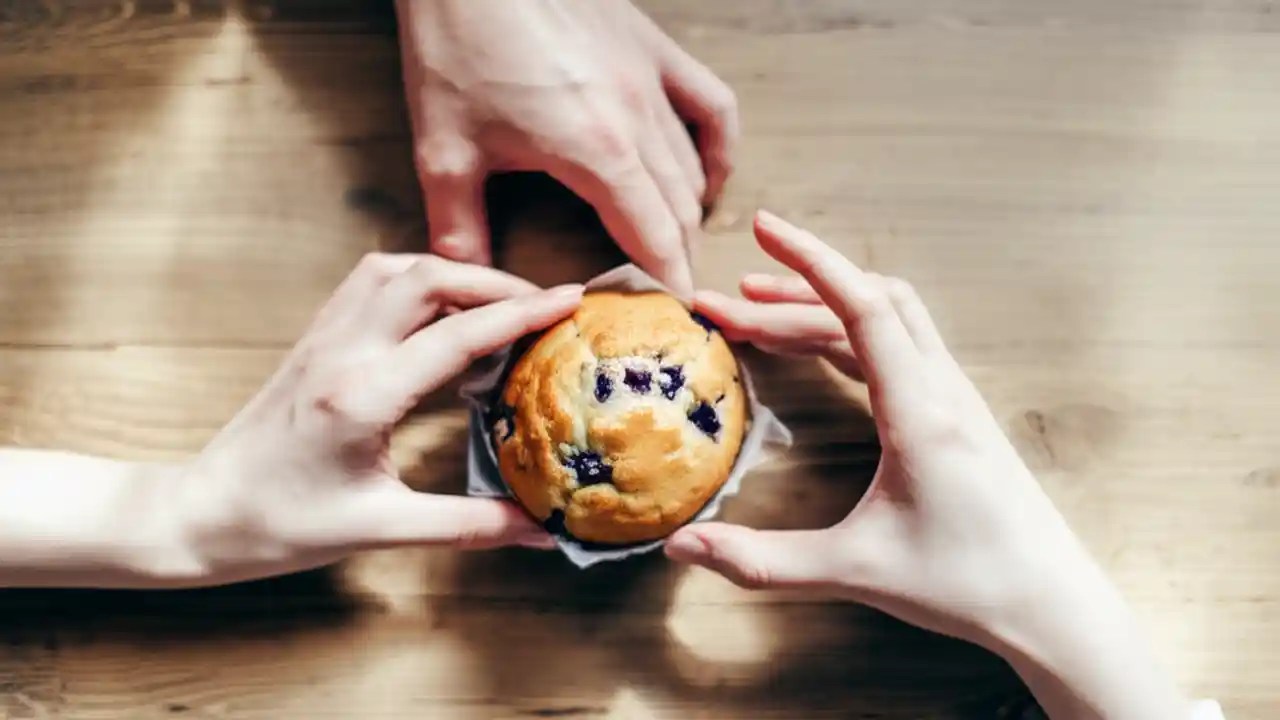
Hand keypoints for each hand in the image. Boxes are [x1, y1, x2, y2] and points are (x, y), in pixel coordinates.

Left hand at [169, 255, 582, 585]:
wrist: (204, 513)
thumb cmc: (282, 525)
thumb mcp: (381, 530)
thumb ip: (468, 525)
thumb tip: (540, 528)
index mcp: (362, 395)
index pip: (457, 334)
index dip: (521, 313)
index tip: (571, 301)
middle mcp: (341, 352)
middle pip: (427, 278)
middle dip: (495, 281)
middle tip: (545, 303)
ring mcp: (323, 338)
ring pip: (396, 269)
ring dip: (454, 273)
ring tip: (499, 302)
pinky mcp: (314, 340)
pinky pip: (370, 284)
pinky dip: (417, 280)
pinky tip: (441, 309)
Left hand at [396, 0, 738, 294]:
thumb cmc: (456, 45)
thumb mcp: (443, 149)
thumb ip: (459, 228)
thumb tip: (466, 287)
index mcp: (596, 152)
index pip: (655, 239)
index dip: (670, 287)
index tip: (675, 322)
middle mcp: (639, 119)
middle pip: (680, 211)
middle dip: (678, 262)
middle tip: (665, 302)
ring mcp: (652, 79)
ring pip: (694, 166)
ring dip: (690, 217)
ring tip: (676, 254)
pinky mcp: (653, 48)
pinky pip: (710, 106)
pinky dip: (717, 150)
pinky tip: (707, 176)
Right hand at [666, 212, 1192, 718]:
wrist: (1052, 604)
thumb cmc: (968, 584)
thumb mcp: (855, 571)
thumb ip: (763, 560)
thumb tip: (683, 546)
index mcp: (920, 410)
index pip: (861, 307)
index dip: (809, 261)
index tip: (764, 225)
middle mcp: (940, 390)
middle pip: (867, 305)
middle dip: (792, 292)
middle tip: (724, 300)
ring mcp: (953, 399)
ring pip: (886, 322)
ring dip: (819, 311)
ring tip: (755, 317)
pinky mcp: (956, 417)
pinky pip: (897, 350)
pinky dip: (847, 336)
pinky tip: (814, 352)